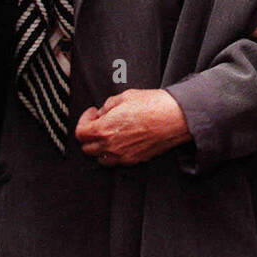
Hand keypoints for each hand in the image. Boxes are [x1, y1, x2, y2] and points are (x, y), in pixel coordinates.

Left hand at [75, 89, 190, 166]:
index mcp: (104, 129)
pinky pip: (116, 161)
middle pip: (87, 147)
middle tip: (99, 122)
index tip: (92, 113)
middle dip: (90, 134)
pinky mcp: (135, 160)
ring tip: (110, 133)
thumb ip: (108, 105)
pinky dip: (114, 153)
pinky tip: (122, 140)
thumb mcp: (126, 96)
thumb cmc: (155, 106)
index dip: (84, 120)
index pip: (80, 132)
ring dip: (100, 146)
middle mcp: (111, 146)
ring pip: (100, 158)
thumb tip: (103, 111)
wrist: (176, 117)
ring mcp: (123, 156)